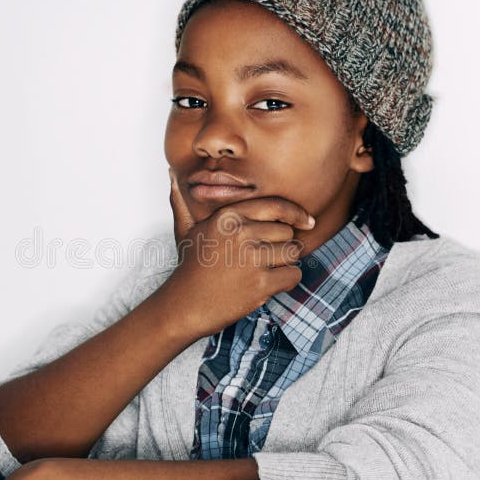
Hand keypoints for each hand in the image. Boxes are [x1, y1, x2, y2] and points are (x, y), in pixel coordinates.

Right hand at [161, 168, 313, 338]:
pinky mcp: (260, 283)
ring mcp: (251, 258)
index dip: (295, 213)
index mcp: (228, 216)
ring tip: (263, 271)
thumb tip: (172, 174)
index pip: (276, 205)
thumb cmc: (189, 267)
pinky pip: (293, 275)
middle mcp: (241, 233)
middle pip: (286, 232)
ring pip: (292, 253)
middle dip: (281, 246)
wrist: (184, 305)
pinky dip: (287, 281)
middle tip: (263, 259)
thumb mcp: (186, 230)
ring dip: (284, 264)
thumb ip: (182, 201)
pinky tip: (269, 285)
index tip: (307, 221)